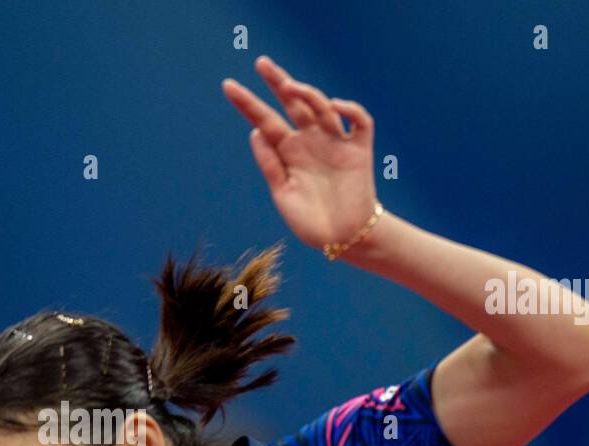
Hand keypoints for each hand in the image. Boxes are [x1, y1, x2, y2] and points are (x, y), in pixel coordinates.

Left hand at [222, 56, 377, 252]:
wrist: (343, 240)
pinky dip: (350, 110)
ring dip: (308, 94)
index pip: (265, 120)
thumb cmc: (310, 222)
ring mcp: (335, 144)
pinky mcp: (359, 150)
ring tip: (290, 87)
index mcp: (288, 152)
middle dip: (278, 82)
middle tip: (261, 62)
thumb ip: (270, 164)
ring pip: (322, 107)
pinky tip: (334, 107)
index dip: (248, 103)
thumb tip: (255, 131)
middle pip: (292, 104)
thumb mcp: (283, 194)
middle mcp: (310, 142)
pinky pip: (359, 121)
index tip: (228, 86)